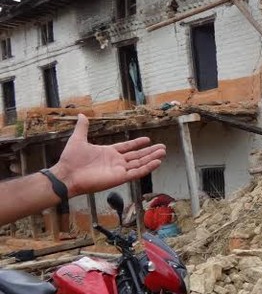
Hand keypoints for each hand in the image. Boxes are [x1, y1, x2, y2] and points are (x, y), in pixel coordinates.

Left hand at [49, 114, 165, 196]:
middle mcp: (116, 161)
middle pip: (137, 155)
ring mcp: (119, 170)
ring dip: (152, 158)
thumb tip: (82, 115)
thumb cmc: (71, 159)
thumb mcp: (78, 139)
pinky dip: (148, 168)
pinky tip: (157, 162)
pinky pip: (137, 172)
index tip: (147, 140)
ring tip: (163, 152)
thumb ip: (83, 128)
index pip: (127, 147)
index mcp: (108, 152)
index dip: (137, 143)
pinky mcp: (120, 178)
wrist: (67, 174)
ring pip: (140, 163)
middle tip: (162, 147)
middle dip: (149, 151)